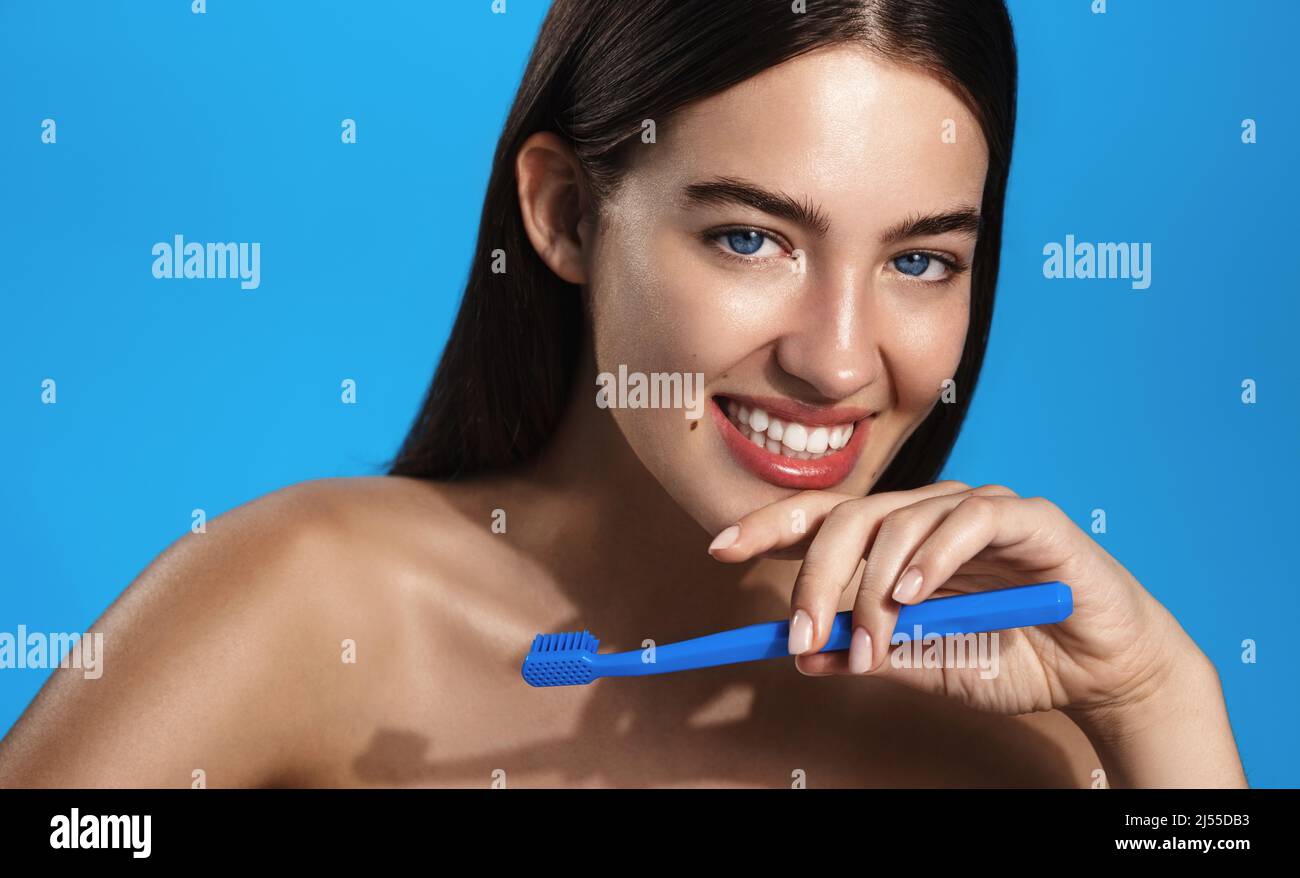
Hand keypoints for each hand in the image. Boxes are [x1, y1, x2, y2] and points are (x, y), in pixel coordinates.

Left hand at [707, 481, 1203, 717]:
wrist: (1102, 672)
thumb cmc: (1015, 659)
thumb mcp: (925, 664)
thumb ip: (868, 652)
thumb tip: (800, 654)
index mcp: (899, 542)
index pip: (823, 520)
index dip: (769, 528)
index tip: (720, 549)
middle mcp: (929, 515)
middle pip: (849, 519)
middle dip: (816, 579)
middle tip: (805, 636)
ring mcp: (977, 510)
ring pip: (899, 523)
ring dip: (875, 590)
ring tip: (874, 642)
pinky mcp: (1026, 517)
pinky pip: (966, 521)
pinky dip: (933, 559)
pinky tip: (914, 597)